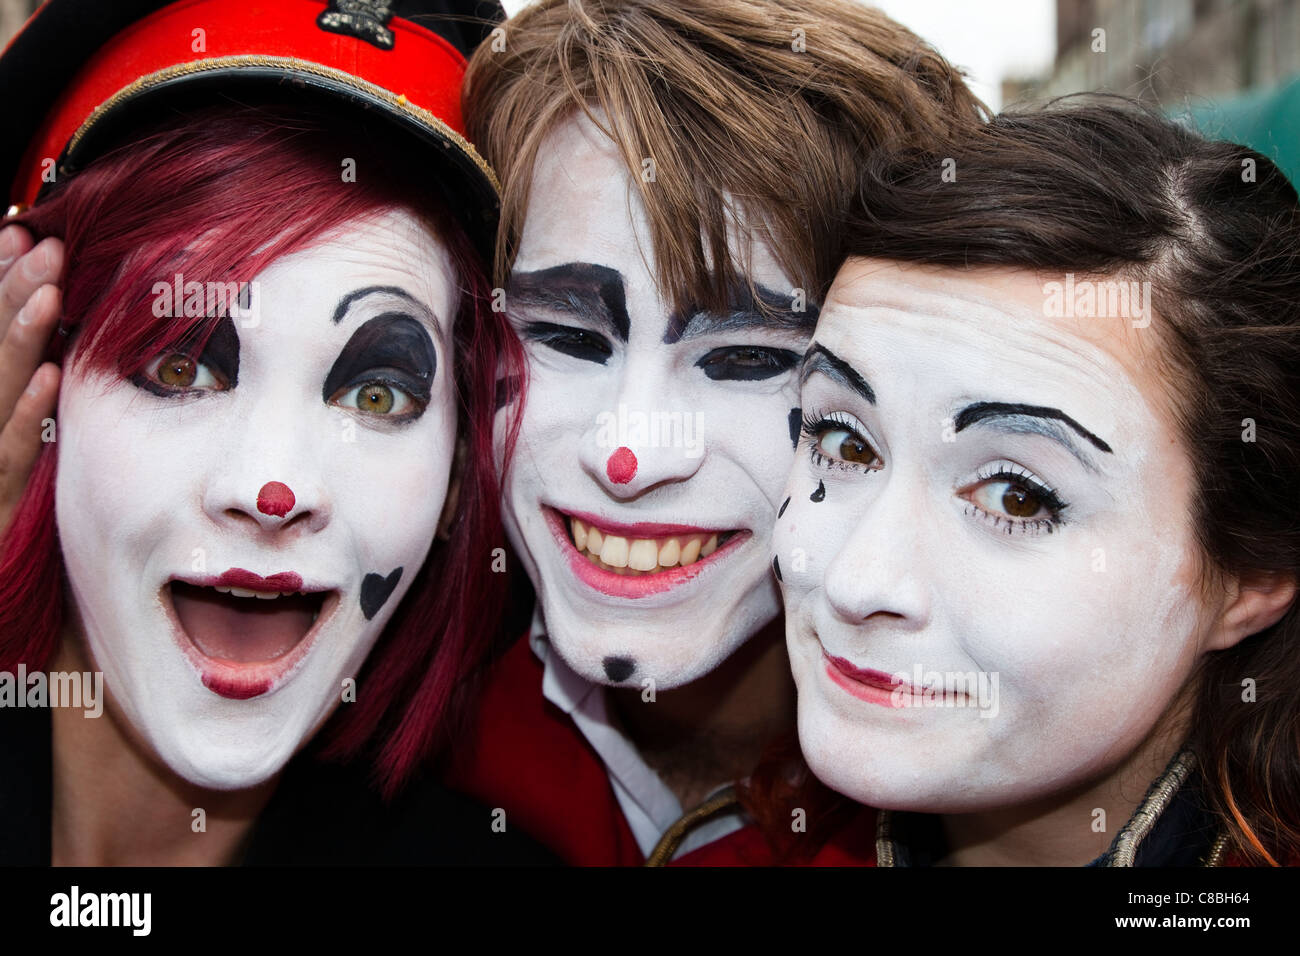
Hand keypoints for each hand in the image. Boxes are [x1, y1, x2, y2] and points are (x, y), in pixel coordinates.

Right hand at [0, 224, 62, 536]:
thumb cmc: (8, 525)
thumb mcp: (17, 456)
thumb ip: (28, 402)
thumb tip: (58, 354)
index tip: (20, 234)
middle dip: (10, 293)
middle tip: (44, 246)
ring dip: (18, 338)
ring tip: (47, 291)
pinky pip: (9, 457)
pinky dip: (25, 415)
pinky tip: (49, 378)